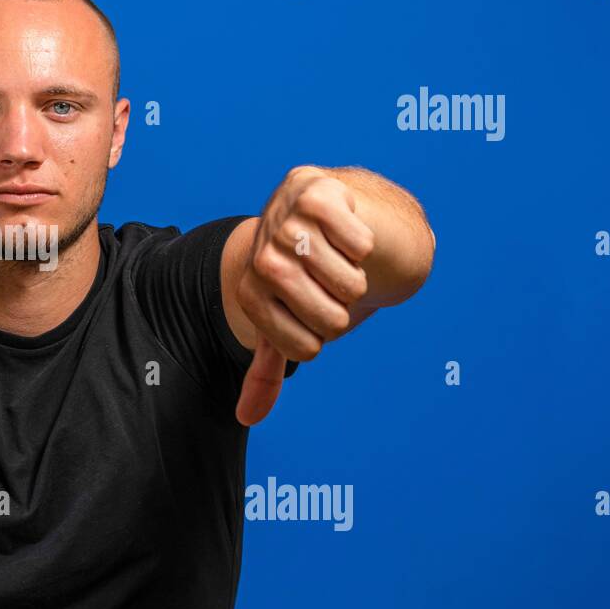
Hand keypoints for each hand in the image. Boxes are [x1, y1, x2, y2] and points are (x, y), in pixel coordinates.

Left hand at [235, 166, 374, 425]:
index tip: (318, 313)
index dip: (324, 337)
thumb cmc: (314, 274)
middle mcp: (259, 254)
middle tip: (340, 292)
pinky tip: (350, 232)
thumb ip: (267, 368)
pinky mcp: (313, 189)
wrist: (335, 209)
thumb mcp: (288, 319)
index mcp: (249, 290)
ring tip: (346, 265)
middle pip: (324, 315)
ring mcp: (283, 219)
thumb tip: (246, 418)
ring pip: (343, 278)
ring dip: (357, 278)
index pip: (301, 346)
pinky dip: (363, 243)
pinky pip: (354, 239)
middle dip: (345, 312)